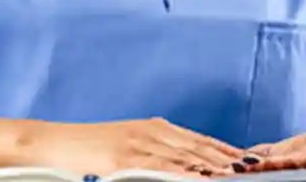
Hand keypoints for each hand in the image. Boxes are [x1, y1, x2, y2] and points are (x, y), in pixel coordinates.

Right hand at [22, 117, 248, 177]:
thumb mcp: (127, 147)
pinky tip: (199, 177)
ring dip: (213, 165)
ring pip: (186, 155)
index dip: (225, 149)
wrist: (52, 142)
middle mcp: (152, 131)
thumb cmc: (87, 149)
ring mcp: (139, 142)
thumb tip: (181, 168)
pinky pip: (160, 166)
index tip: (248, 158)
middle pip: (200, 145)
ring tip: (237, 173)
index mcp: (155, 127)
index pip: (200, 139)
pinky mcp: (124, 156)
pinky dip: (183, 172)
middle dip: (228, 156)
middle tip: (254, 164)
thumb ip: (154, 155)